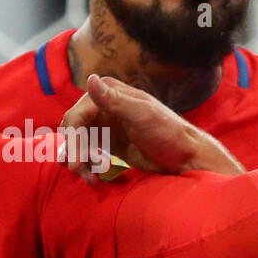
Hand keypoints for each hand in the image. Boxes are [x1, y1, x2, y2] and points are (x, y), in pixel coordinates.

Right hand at [59, 74, 244, 183]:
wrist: (185, 156)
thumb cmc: (168, 133)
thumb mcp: (140, 115)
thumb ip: (114, 99)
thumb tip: (90, 78)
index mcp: (110, 93)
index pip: (77, 115)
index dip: (72, 138)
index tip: (76, 161)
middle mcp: (105, 105)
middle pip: (75, 130)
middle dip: (75, 152)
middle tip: (78, 172)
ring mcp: (107, 124)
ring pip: (79, 143)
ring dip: (81, 161)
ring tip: (90, 179)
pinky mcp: (110, 142)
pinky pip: (89, 152)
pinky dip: (88, 165)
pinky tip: (94, 178)